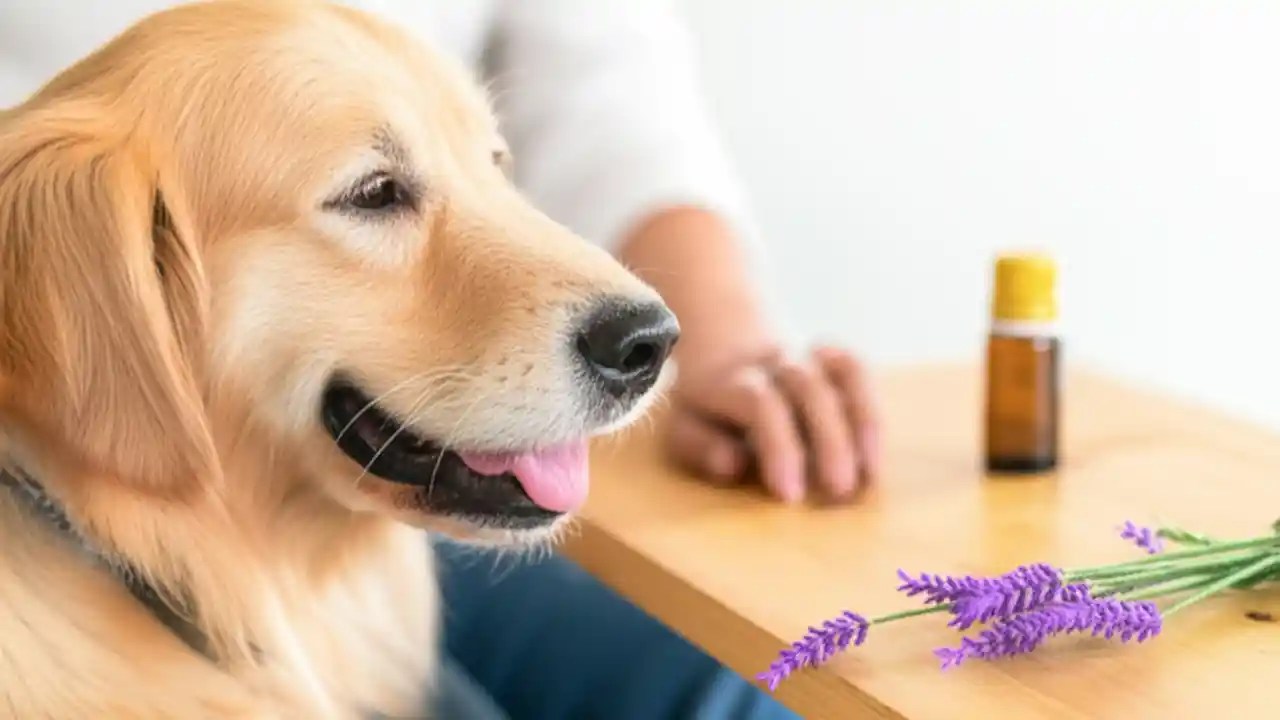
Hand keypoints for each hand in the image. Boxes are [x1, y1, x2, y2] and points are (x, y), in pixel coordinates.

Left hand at [664, 344, 880, 503]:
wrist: (724, 340)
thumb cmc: (707, 403)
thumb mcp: (685, 426)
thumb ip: (701, 447)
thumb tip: (733, 464)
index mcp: (731, 380)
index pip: (762, 404)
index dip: (779, 447)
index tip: (790, 495)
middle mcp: (773, 363)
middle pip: (808, 387)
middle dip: (829, 441)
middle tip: (839, 492)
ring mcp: (806, 356)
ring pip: (841, 374)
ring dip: (861, 423)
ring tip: (871, 475)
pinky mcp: (831, 358)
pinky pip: (857, 368)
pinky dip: (870, 404)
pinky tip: (874, 450)